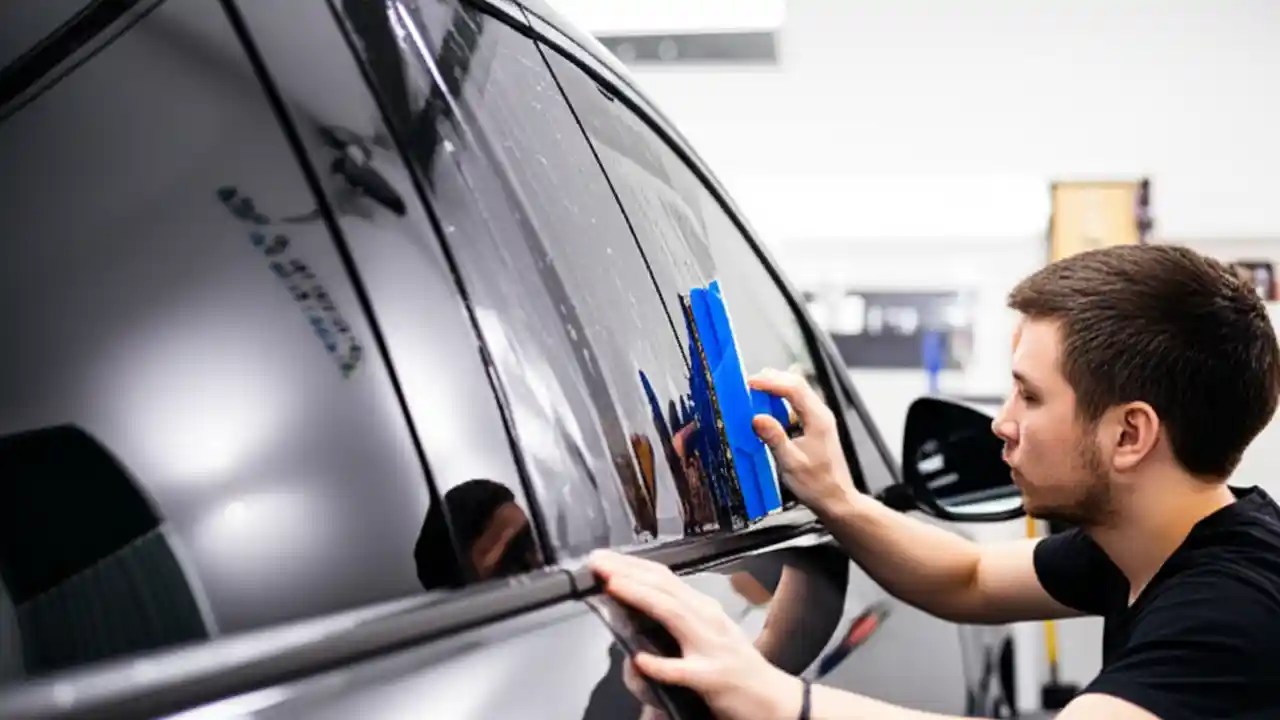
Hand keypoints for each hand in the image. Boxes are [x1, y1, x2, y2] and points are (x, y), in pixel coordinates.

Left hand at [588, 550, 802, 719]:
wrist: (774, 700)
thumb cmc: (735, 668)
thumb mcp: (706, 637)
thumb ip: (673, 627)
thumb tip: (633, 628)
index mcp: (702, 609)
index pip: (662, 577)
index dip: (631, 565)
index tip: (603, 558)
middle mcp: (707, 619)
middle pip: (664, 587)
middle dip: (628, 572)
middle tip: (598, 562)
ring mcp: (711, 647)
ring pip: (672, 614)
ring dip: (640, 597)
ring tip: (613, 586)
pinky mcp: (713, 678)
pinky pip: (683, 671)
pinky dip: (660, 664)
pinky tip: (640, 659)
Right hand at [749, 368, 856, 516]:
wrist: (836, 499)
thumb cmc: (817, 485)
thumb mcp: (791, 463)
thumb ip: (774, 438)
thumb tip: (757, 418)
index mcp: (818, 420)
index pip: (793, 388)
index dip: (770, 382)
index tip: (750, 383)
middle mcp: (821, 415)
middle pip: (797, 384)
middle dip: (772, 379)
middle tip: (749, 384)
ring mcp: (820, 420)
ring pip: (798, 393)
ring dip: (776, 389)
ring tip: (756, 392)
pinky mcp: (815, 427)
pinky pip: (797, 405)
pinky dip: (781, 402)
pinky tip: (769, 410)